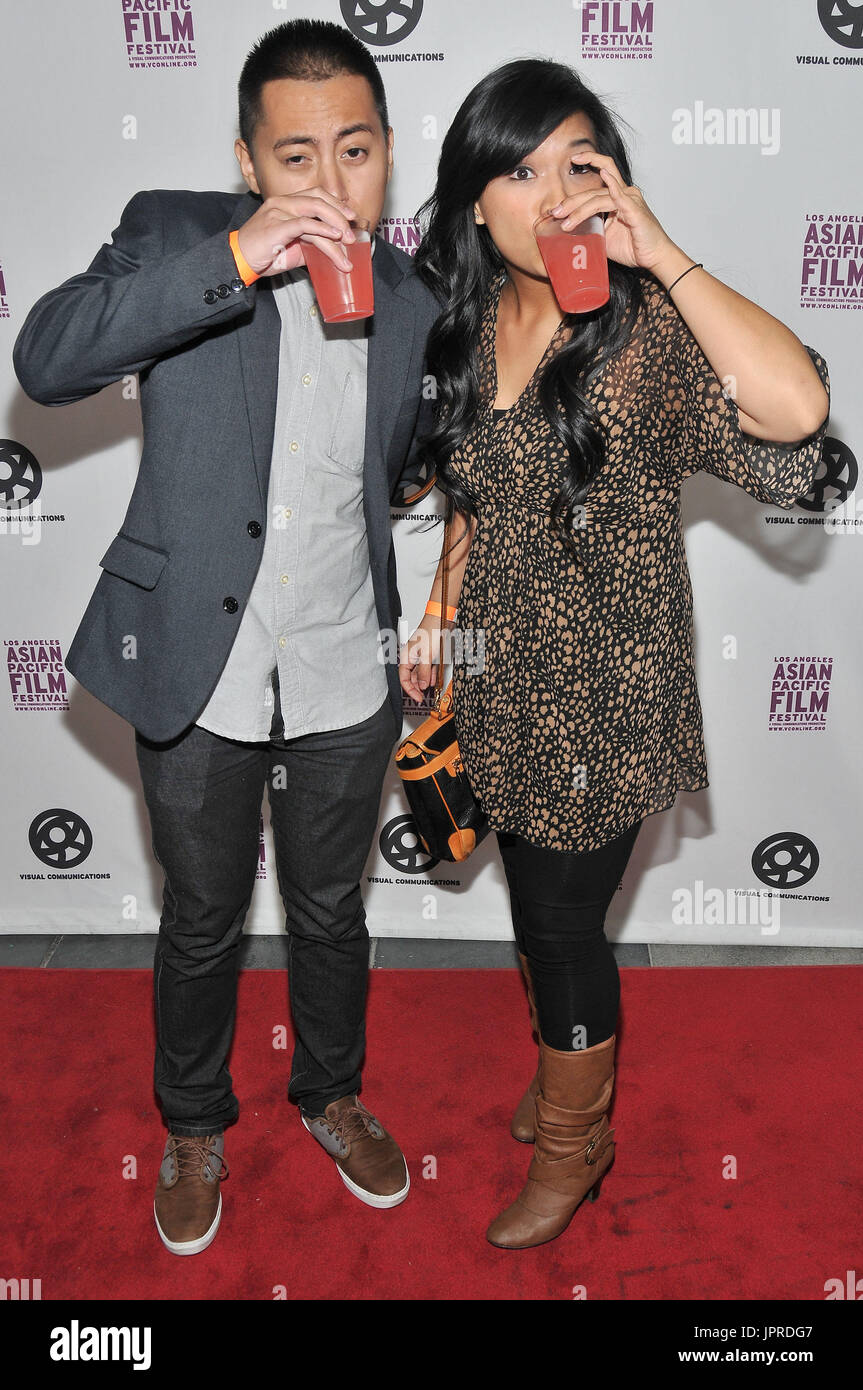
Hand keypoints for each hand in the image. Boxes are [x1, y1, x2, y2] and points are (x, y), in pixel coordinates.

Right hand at [236, 189, 356, 277]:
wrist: (239, 262)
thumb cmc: (262, 255)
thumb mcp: (291, 247)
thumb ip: (309, 244)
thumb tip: (330, 250)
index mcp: (285, 203)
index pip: (315, 194)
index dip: (335, 203)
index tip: (350, 217)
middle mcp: (282, 202)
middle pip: (318, 198)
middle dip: (339, 214)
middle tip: (352, 232)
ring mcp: (278, 212)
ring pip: (315, 212)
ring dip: (335, 226)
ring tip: (347, 242)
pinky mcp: (276, 226)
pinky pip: (304, 224)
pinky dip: (322, 231)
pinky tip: (334, 239)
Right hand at [398, 617, 445, 704]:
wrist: (441, 618)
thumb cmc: (431, 630)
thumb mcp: (428, 655)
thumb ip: (424, 672)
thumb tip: (423, 686)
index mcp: (406, 657)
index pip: (404, 679)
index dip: (410, 690)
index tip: (418, 698)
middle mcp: (411, 657)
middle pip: (411, 678)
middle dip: (417, 688)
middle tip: (423, 697)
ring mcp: (420, 656)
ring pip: (419, 674)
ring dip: (424, 683)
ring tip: (429, 692)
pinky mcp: (429, 654)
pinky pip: (427, 668)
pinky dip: (430, 676)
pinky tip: (433, 681)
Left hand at [548, 152, 675, 273]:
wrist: (654, 257)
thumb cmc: (634, 246)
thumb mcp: (605, 236)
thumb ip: (591, 228)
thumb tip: (571, 231)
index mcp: (617, 197)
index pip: (599, 178)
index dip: (587, 164)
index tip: (572, 160)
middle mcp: (624, 194)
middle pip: (593, 190)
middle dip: (571, 201)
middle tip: (555, 212)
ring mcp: (630, 201)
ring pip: (599, 199)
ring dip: (580, 210)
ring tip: (566, 223)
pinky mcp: (635, 211)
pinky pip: (621, 197)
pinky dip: (613, 186)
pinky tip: (604, 176)